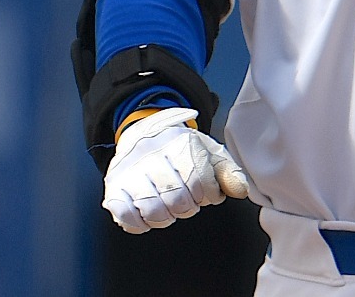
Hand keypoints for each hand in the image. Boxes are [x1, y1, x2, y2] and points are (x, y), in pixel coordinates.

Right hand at [101, 106, 252, 233]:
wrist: (144, 134)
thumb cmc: (182, 149)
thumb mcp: (209, 153)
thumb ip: (228, 172)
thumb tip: (239, 190)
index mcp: (180, 143)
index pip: (200, 182)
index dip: (208, 194)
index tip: (205, 190)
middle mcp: (152, 154)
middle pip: (177, 198)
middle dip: (188, 206)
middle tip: (186, 199)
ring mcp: (131, 171)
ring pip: (153, 209)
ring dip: (166, 216)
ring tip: (169, 206)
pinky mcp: (115, 186)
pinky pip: (126, 215)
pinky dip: (140, 222)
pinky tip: (149, 215)